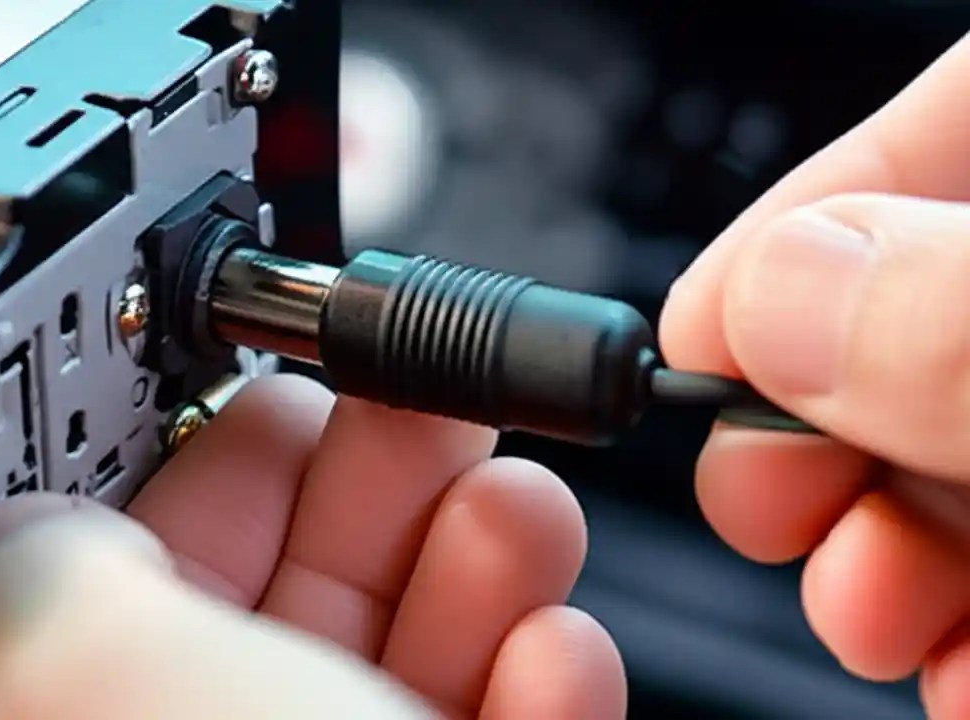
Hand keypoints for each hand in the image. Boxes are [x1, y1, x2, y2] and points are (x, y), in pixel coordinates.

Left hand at [0, 375, 625, 718]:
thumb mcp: (124, 692)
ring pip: (406, 648)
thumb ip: (49, 582)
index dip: (213, 462)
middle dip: (380, 477)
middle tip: (436, 401)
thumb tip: (18, 527)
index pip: (134, 579)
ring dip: (479, 559)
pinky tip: (554, 652)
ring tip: (517, 512)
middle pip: (294, 591)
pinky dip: (544, 678)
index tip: (291, 383)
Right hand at [660, 36, 969, 717]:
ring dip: (874, 552)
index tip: (706, 346)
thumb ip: (967, 312)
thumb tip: (784, 298)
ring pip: (940, 444)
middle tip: (778, 506)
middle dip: (815, 429)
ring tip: (870, 618)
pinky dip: (961, 625)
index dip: (797, 236)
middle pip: (907, 310)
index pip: (927, 138)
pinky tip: (952, 669)